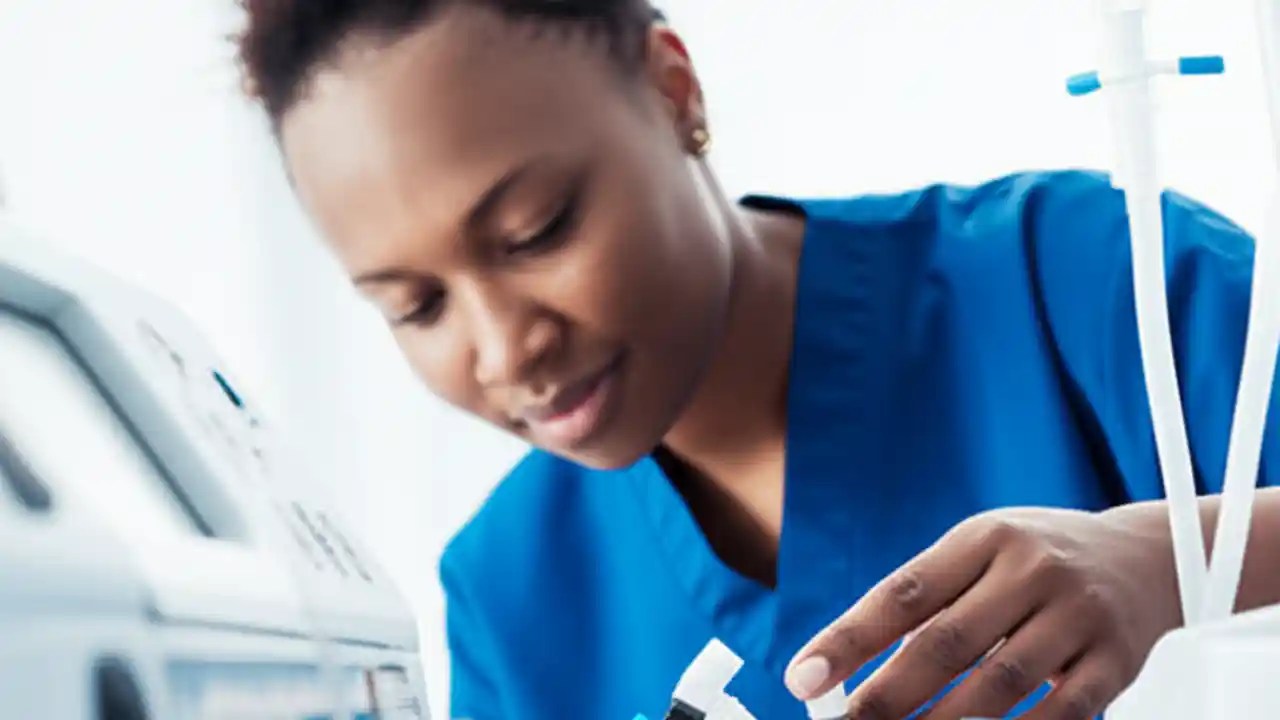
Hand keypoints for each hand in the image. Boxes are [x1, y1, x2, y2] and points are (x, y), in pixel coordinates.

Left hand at [784, 506, 1183, 719]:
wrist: (1148, 555)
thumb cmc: (1037, 560)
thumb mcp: (981, 552)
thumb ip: (926, 600)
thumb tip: (846, 663)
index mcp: (983, 538)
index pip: (902, 594)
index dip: (848, 640)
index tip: (802, 678)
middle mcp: (1031, 569)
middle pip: (946, 644)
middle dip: (887, 696)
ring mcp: (1077, 615)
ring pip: (999, 684)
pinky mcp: (1116, 660)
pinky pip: (1060, 714)